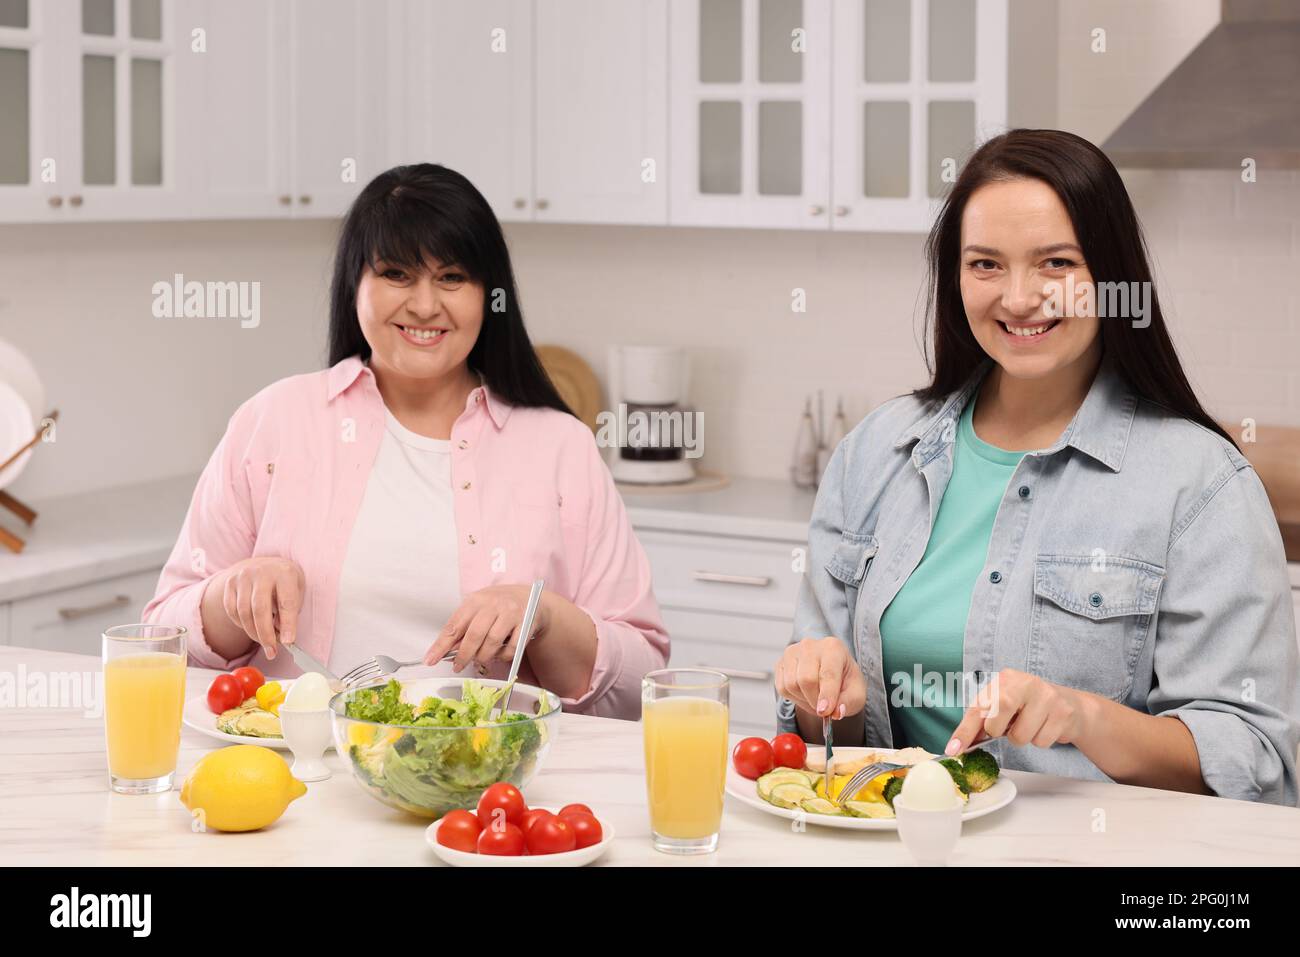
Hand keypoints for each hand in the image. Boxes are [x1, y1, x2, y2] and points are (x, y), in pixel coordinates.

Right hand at [218, 557, 304, 660]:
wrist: (263, 564)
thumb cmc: (284, 581)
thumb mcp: (296, 591)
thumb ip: (290, 612)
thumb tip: (282, 637)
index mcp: (285, 573)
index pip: (286, 602)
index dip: (288, 624)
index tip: (288, 642)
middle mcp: (262, 572)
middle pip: (260, 609)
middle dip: (266, 635)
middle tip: (272, 651)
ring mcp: (243, 577)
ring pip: (243, 612)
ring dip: (253, 633)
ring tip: (264, 642)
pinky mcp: (230, 583)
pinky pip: (232, 611)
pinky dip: (241, 625)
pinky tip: (251, 628)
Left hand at [422, 585, 550, 673]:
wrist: (529, 596)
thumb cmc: (498, 605)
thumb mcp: (477, 609)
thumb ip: (463, 627)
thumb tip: (447, 650)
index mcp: (475, 600)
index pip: (454, 625)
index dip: (441, 645)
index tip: (431, 659)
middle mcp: (493, 604)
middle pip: (474, 635)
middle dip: (463, 655)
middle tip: (458, 666)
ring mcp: (510, 613)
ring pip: (492, 642)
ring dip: (483, 657)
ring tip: (480, 660)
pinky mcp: (526, 624)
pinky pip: (511, 648)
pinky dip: (502, 657)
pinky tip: (499, 655)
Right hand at [774, 637, 866, 719]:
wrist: (831, 674)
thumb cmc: (844, 681)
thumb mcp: (856, 694)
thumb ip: (848, 703)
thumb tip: (836, 712)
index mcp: (833, 647)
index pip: (827, 673)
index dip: (826, 695)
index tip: (825, 711)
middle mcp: (810, 645)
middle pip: (806, 679)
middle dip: (815, 700)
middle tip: (824, 709)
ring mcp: (792, 652)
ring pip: (791, 685)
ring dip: (804, 700)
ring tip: (816, 699)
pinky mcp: (780, 663)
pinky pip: (782, 688)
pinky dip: (794, 698)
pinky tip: (805, 695)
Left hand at [945, 668, 1088, 755]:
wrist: (1070, 706)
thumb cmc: (1028, 706)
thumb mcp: (1003, 706)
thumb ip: (982, 721)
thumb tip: (957, 745)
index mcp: (1005, 679)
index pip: (978, 708)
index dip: (964, 731)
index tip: (953, 750)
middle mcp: (1025, 682)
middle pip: (996, 722)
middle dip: (998, 732)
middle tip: (1009, 726)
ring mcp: (1046, 696)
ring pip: (1020, 737)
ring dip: (1023, 738)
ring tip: (1031, 724)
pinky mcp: (1063, 713)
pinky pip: (1041, 742)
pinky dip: (1041, 740)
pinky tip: (1046, 726)